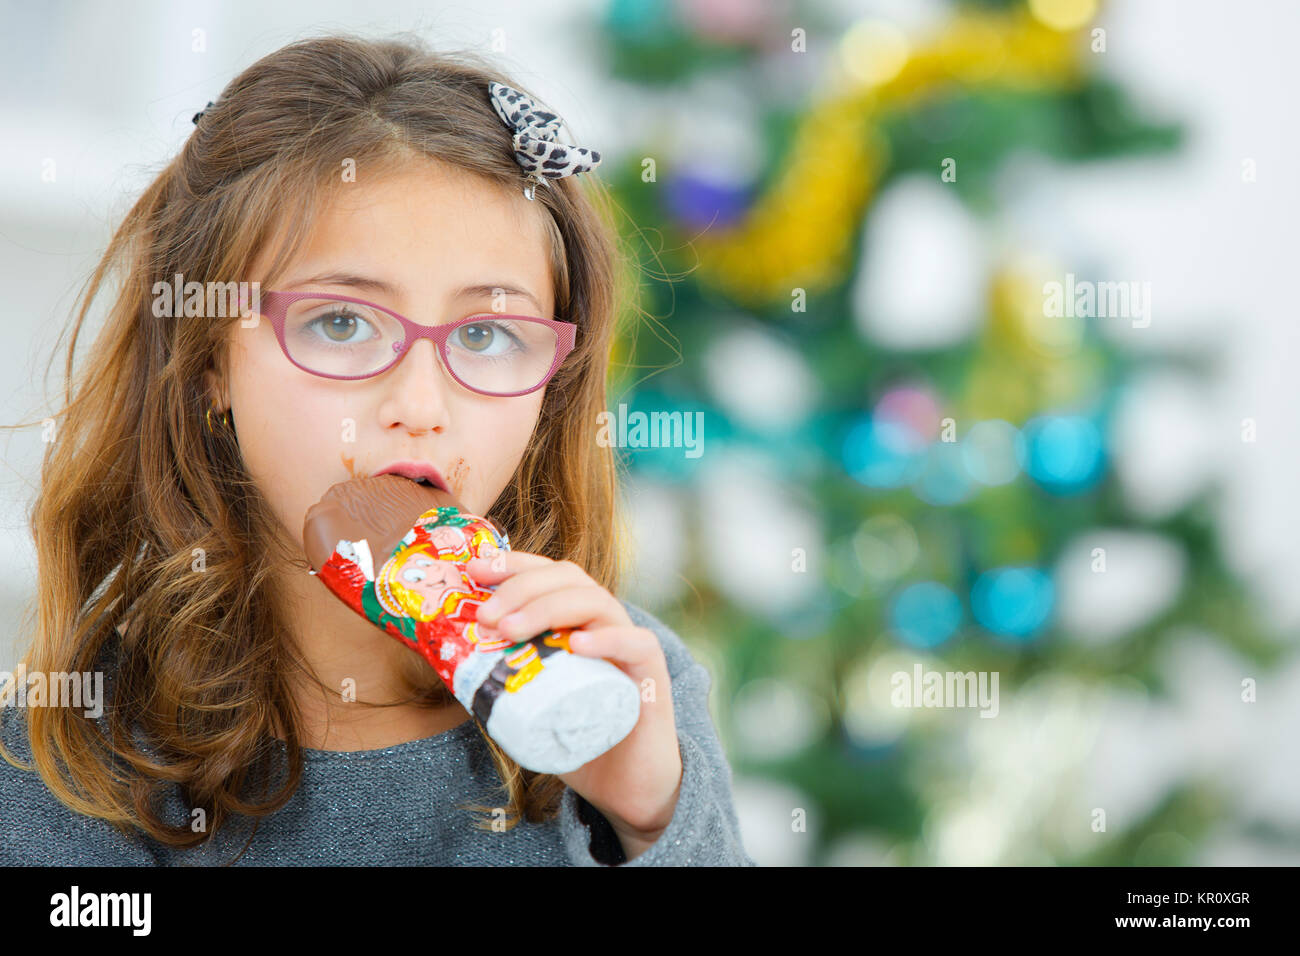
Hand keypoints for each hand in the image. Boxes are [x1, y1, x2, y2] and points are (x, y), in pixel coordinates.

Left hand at [466, 552, 683, 848]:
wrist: (626, 784)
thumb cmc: (577, 737)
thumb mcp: (531, 701)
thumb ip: (500, 678)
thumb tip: (447, 660)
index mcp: (577, 619)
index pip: (547, 574)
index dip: (512, 564)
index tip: (473, 570)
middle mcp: (605, 621)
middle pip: (568, 579)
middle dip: (522, 588)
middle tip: (486, 618)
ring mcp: (629, 643)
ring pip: (596, 603)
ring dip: (549, 608)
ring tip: (512, 630)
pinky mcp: (651, 674)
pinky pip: (635, 643)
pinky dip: (607, 638)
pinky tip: (577, 644)